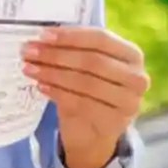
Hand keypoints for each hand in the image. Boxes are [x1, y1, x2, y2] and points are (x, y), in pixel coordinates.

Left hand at [21, 26, 148, 167]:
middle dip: (57, 55)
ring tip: (30, 68)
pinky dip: (58, 93)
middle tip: (29, 52)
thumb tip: (40, 39)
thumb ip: (70, 49)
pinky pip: (83, 104)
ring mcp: (130, 101)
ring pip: (87, 82)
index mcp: (132, 54)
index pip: (101, 39)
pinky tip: (41, 86)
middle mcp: (137, 77)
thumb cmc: (88, 90)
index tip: (42, 35)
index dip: (70, 36)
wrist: (93, 131)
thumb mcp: (83, 66)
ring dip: (54, 73)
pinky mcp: (117, 122)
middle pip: (93, 61)